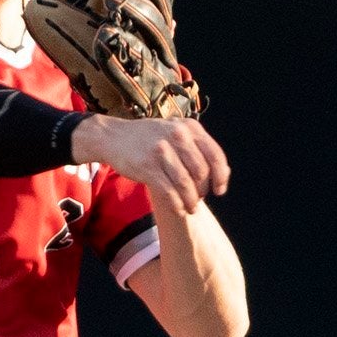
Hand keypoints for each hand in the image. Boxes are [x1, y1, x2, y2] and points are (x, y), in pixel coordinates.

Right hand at [72, 113, 228, 214]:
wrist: (114, 136)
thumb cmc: (149, 138)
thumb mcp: (174, 131)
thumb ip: (195, 146)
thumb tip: (222, 172)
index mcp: (189, 127)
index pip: (215, 155)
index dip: (221, 176)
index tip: (220, 190)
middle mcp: (177, 136)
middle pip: (201, 172)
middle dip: (203, 191)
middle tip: (199, 199)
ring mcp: (161, 151)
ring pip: (186, 184)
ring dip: (191, 201)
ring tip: (191, 208)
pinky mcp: (147, 167)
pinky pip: (169, 192)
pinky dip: (177, 205)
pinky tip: (179, 209)